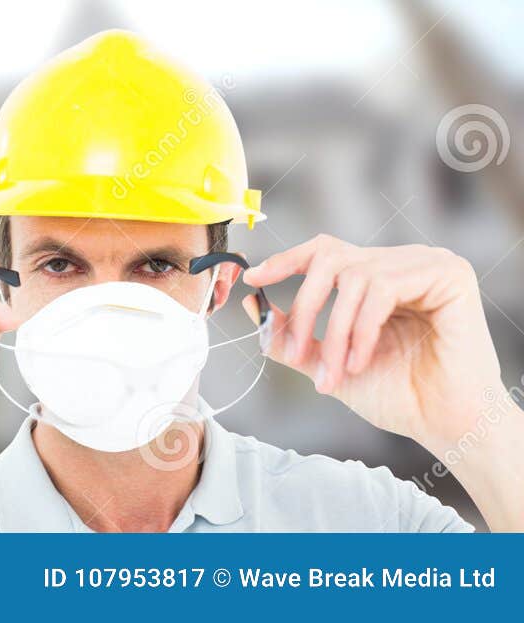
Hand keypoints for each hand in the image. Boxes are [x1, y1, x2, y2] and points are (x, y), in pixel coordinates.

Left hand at [241, 235, 505, 448]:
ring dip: (335, 331)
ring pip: (353, 277)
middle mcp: (403, 263)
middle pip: (331, 259)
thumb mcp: (328, 361)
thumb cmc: (397, 394)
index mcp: (379, 276)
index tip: (253, 278)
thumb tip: (253, 306)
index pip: (326, 251)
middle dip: (305, 307)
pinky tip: (361, 360)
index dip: (286, 260)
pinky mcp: (449, 275)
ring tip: (338, 371)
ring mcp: (427, 265)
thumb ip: (293, 334)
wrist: (442, 423)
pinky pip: (383, 288)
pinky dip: (362, 328)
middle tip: (295, 352)